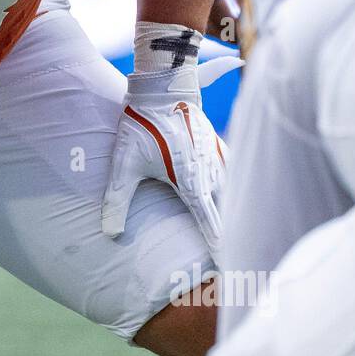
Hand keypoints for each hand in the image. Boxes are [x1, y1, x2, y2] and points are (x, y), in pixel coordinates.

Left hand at [101, 58, 238, 256]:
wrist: (163, 87)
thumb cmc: (142, 124)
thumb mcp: (124, 162)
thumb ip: (117, 199)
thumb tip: (110, 233)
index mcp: (190, 181)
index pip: (210, 223)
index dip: (220, 247)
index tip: (230, 268)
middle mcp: (210, 172)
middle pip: (228, 212)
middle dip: (234, 236)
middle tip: (241, 261)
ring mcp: (218, 158)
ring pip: (234, 194)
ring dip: (237, 214)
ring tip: (244, 237)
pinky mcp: (219, 147)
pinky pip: (235, 175)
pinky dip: (238, 192)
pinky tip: (238, 201)